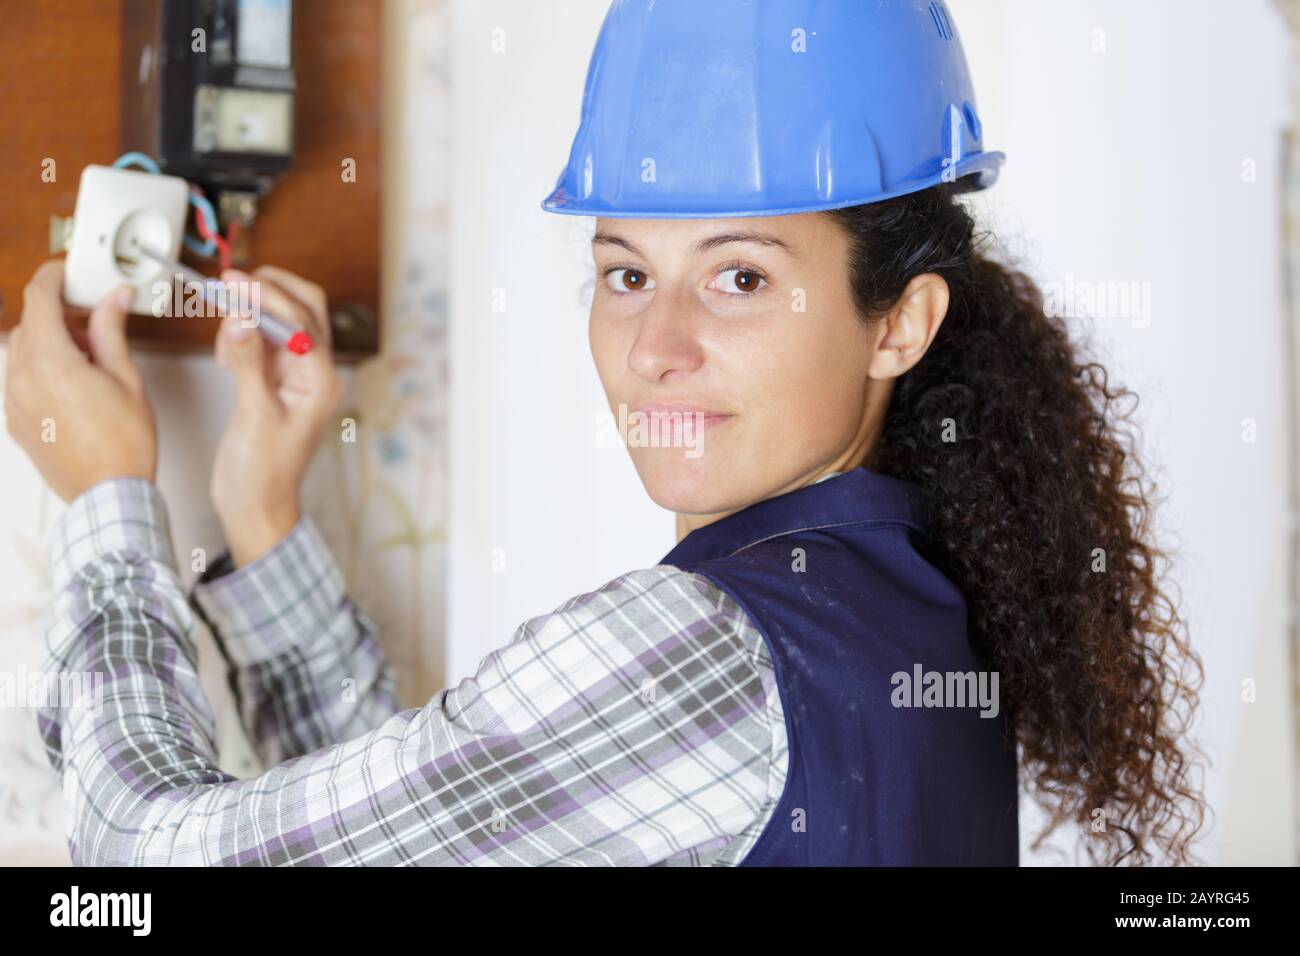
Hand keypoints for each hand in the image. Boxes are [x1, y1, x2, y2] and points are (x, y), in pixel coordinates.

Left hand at [4, 260, 156, 501]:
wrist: (109, 494)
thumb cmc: (123, 445)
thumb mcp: (127, 378)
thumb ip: (112, 331)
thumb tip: (113, 300)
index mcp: (50, 361)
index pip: (38, 298)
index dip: (52, 277)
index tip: (65, 274)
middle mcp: (21, 378)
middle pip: (27, 325)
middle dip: (57, 316)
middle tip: (92, 324)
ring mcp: (13, 401)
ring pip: (21, 352)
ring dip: (49, 345)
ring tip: (88, 363)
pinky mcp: (14, 421)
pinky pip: (19, 381)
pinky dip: (41, 372)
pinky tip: (74, 388)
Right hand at [211, 266, 341, 566]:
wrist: (256, 506)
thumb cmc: (263, 474)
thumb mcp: (253, 415)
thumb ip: (248, 363)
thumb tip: (240, 319)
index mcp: (322, 381)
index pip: (300, 319)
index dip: (266, 294)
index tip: (233, 281)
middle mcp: (316, 374)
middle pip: (303, 309)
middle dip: (267, 292)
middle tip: (229, 286)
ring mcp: (298, 376)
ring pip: (281, 322)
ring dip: (251, 316)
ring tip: (224, 340)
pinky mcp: (277, 381)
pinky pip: (264, 342)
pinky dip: (244, 336)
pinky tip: (227, 353)